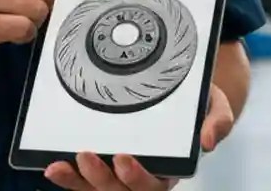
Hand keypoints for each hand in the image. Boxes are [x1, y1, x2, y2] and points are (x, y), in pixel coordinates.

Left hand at [44, 84, 235, 189]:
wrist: (182, 90)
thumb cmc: (198, 103)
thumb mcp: (214, 107)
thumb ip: (217, 122)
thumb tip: (208, 141)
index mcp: (171, 168)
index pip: (154, 185)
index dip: (138, 177)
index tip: (124, 159)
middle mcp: (144, 175)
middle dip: (101, 179)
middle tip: (86, 156)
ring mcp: (120, 172)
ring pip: (98, 189)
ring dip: (77, 182)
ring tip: (58, 166)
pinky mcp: (102, 162)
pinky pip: (83, 178)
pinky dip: (68, 176)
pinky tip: (53, 167)